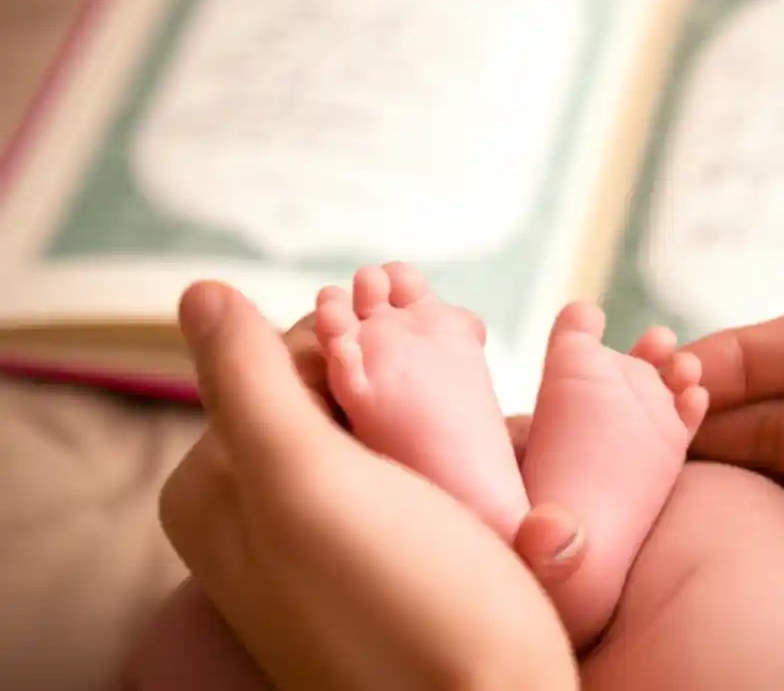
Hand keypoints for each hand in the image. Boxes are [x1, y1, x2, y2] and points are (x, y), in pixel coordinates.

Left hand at [158, 283, 577, 690]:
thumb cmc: (408, 600)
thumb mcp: (307, 482)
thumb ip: (247, 383)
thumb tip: (199, 290)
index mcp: (216, 487)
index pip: (275, 357)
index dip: (351, 333)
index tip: (414, 322)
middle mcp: (256, 514)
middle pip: (323, 389)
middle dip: (390, 359)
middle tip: (465, 342)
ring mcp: (322, 539)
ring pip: (368, 422)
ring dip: (421, 391)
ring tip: (477, 383)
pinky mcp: (379, 558)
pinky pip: (398, 467)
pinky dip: (436, 436)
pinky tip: (477, 432)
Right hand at [684, 198, 783, 690]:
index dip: (746, 350)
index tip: (675, 374)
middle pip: (780, 406)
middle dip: (710, 406)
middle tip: (635, 425)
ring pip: (763, 473)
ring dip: (701, 465)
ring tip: (636, 471)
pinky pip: (761, 539)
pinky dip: (712, 526)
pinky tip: (667, 524)